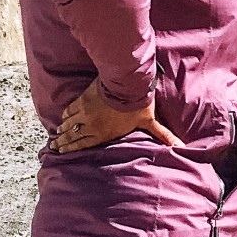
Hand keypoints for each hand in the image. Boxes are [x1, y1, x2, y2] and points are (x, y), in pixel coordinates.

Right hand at [50, 78, 183, 152]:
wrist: (125, 84)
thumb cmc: (138, 104)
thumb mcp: (150, 121)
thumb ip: (164, 135)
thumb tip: (182, 147)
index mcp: (104, 133)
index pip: (84, 144)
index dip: (73, 149)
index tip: (63, 152)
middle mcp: (92, 126)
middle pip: (73, 136)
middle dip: (64, 142)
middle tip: (54, 147)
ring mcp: (85, 112)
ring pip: (70, 123)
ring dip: (62, 130)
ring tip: (55, 136)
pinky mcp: (83, 99)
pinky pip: (70, 110)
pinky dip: (65, 115)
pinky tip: (62, 117)